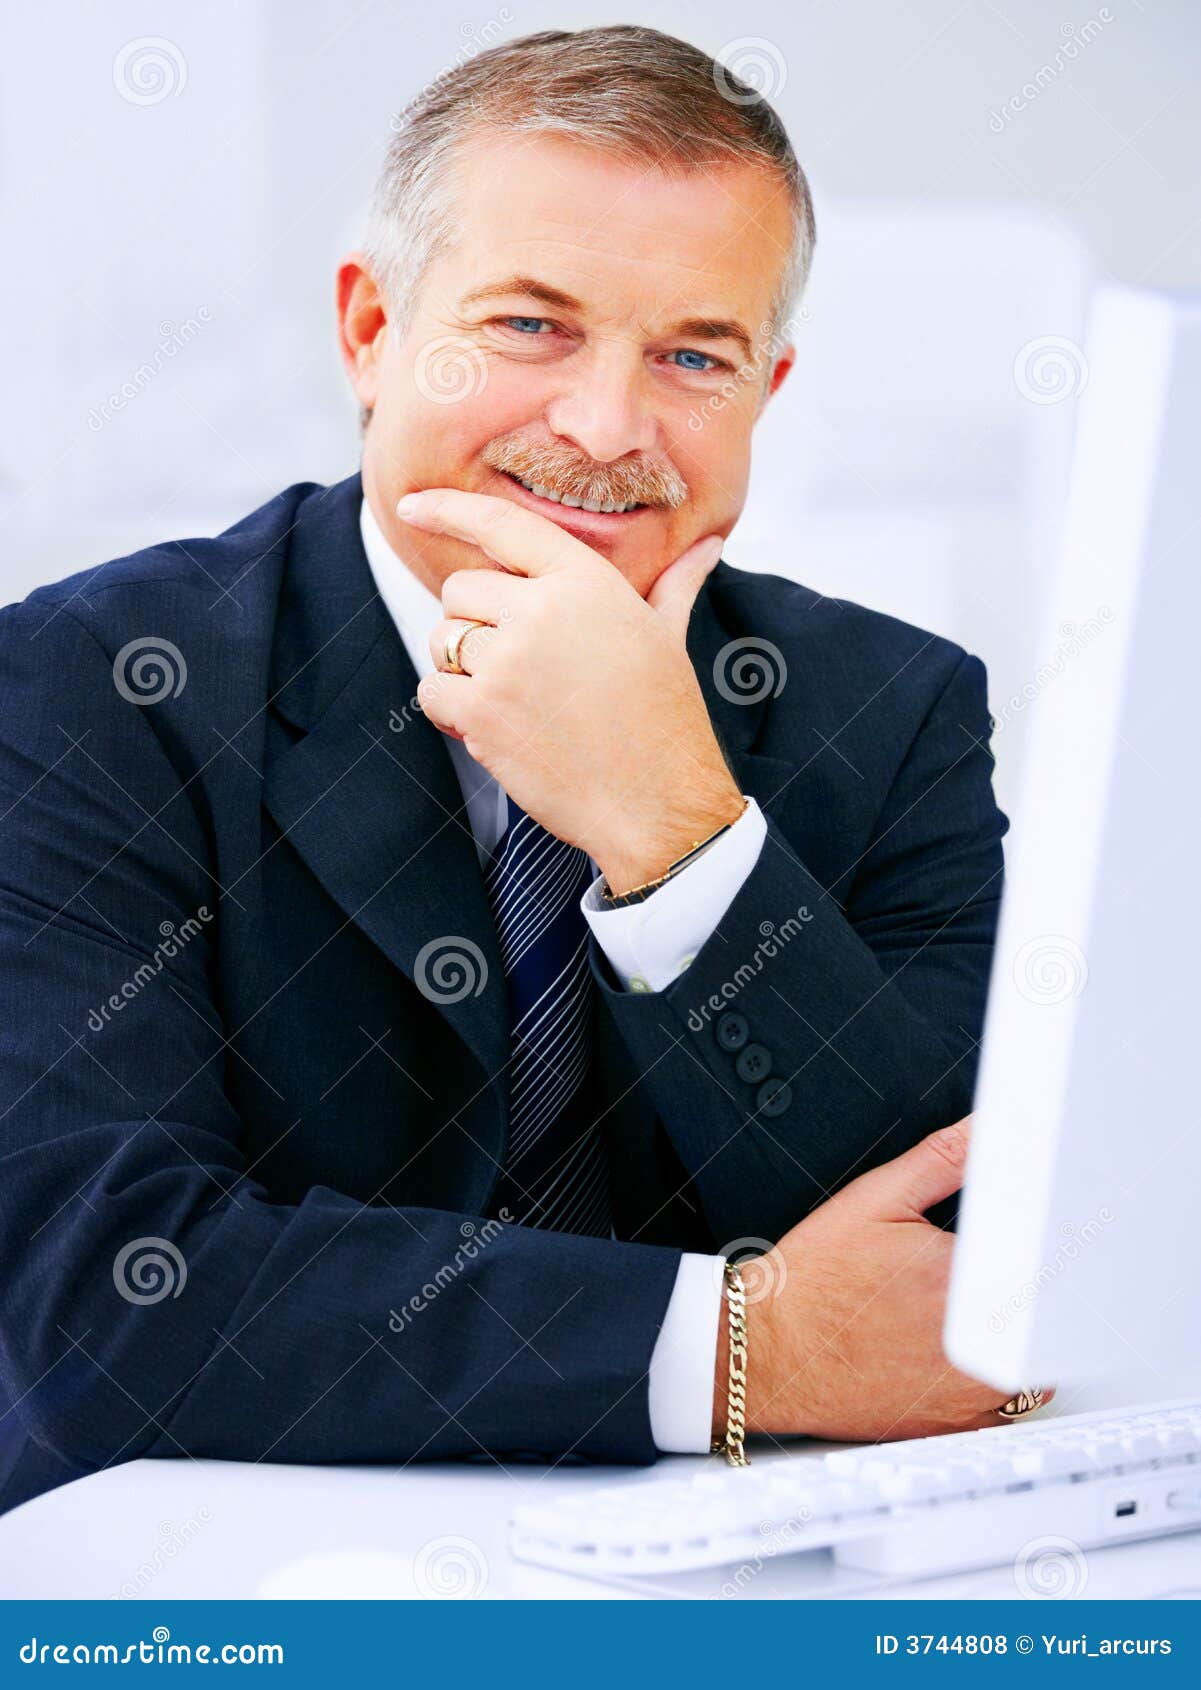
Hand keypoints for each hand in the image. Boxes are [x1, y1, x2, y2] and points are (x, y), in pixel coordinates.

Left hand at [398, 489, 743, 891]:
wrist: (659, 800)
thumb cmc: (665, 719)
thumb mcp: (668, 637)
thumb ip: (674, 584)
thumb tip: (708, 547)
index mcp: (584, 580)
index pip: (501, 524)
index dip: (448, 508)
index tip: (411, 506)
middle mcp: (542, 609)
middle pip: (460, 591)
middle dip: (474, 626)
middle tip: (518, 668)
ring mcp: (508, 660)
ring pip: (443, 641)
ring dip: (462, 671)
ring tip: (517, 701)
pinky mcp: (483, 711)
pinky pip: (432, 691)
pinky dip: (451, 711)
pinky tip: (495, 728)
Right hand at [712, 1117, 1054, 1443]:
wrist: (766, 1351)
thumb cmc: (812, 1281)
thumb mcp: (875, 1199)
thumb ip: (945, 1159)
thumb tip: (987, 1129)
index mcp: (966, 1281)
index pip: (1047, 1259)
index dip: (1040, 1244)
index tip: (1021, 1239)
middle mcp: (976, 1347)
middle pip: (1048, 1315)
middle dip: (1028, 1288)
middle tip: (982, 1272)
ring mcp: (968, 1395)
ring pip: (1035, 1365)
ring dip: (1018, 1338)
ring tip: (965, 1312)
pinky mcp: (953, 1426)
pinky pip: (1006, 1406)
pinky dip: (994, 1380)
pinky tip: (951, 1353)